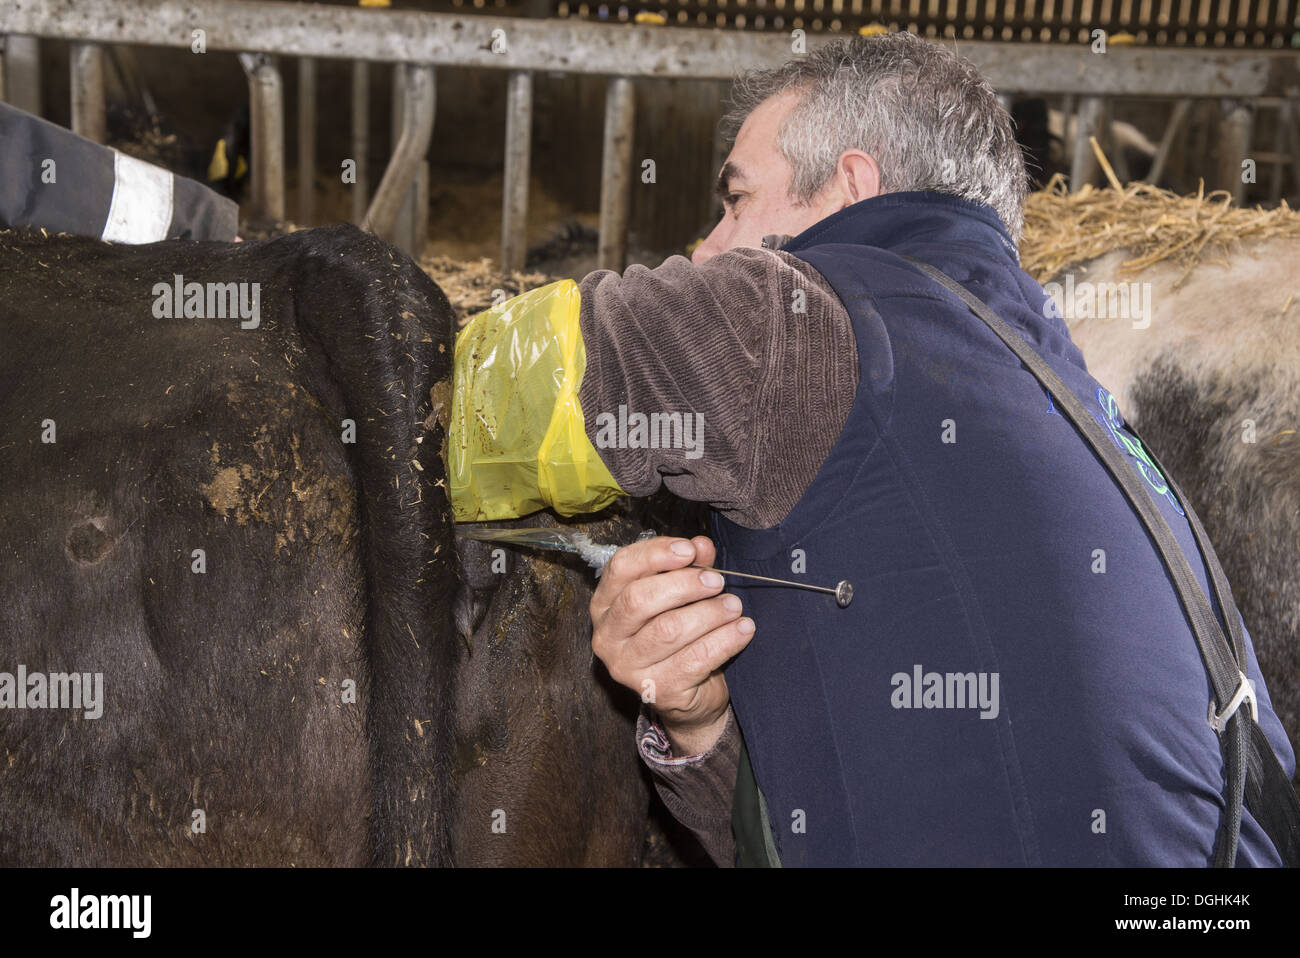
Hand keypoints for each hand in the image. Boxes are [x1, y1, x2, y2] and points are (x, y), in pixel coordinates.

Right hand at [591, 535, 754, 755]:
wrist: (689, 694)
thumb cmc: (679, 634)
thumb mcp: (681, 594)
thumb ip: (689, 566)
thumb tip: (701, 546)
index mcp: (605, 604)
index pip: (620, 567)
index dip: (655, 553)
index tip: (689, 549)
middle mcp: (608, 636)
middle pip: (639, 600)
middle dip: (684, 585)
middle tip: (717, 581)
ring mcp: (628, 667)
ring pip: (668, 630)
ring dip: (709, 613)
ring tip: (733, 605)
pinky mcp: (656, 690)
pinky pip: (695, 659)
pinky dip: (724, 640)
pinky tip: (742, 629)